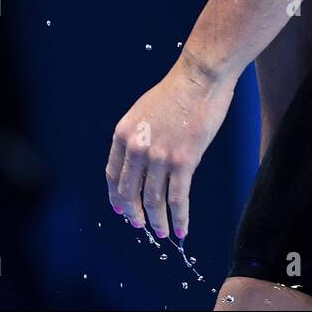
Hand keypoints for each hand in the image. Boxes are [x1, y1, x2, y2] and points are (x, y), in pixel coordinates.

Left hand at [105, 52, 236, 240]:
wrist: (199, 78)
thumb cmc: (176, 91)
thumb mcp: (143, 111)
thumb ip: (138, 137)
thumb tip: (141, 163)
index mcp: (123, 134)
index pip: (113, 174)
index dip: (116, 196)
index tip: (120, 209)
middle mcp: (137, 148)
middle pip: (129, 192)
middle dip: (134, 214)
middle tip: (140, 225)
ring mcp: (159, 156)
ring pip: (153, 201)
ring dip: (157, 222)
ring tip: (162, 234)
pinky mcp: (184, 161)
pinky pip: (178, 199)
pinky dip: (179, 218)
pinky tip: (182, 229)